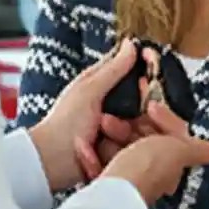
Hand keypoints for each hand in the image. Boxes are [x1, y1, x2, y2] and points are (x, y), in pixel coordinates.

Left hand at [28, 40, 138, 190]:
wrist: (56, 163)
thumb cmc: (65, 123)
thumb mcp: (90, 91)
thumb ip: (112, 70)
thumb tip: (130, 45)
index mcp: (97, 82)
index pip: (123, 64)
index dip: (139, 60)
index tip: (153, 58)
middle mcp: (107, 100)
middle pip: (135, 91)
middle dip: (142, 95)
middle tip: (147, 100)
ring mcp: (114, 122)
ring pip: (139, 114)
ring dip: (135, 119)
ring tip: (127, 124)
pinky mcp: (119, 142)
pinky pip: (136, 134)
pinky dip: (135, 135)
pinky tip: (139, 136)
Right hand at [76, 86, 191, 179]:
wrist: (111, 196)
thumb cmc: (145, 171)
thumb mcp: (176, 152)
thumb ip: (194, 149)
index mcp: (170, 166)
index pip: (168, 135)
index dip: (162, 118)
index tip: (149, 106)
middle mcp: (151, 175)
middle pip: (140, 140)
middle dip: (127, 125)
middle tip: (114, 118)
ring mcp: (128, 179)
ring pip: (117, 149)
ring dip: (107, 136)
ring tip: (101, 127)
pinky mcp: (107, 185)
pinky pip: (99, 164)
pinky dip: (91, 155)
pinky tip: (84, 147)